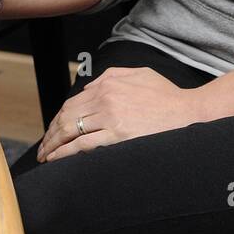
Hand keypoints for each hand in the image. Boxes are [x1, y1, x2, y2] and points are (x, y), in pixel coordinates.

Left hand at [36, 67, 202, 162]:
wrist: (190, 113)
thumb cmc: (168, 96)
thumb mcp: (140, 74)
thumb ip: (112, 76)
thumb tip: (89, 88)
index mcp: (109, 83)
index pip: (73, 102)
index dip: (58, 119)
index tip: (53, 131)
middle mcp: (105, 97)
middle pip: (67, 116)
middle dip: (51, 133)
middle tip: (44, 147)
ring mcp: (110, 116)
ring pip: (71, 130)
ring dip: (53, 144)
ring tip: (46, 156)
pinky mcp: (117, 135)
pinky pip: (82, 144)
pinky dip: (65, 152)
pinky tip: (57, 159)